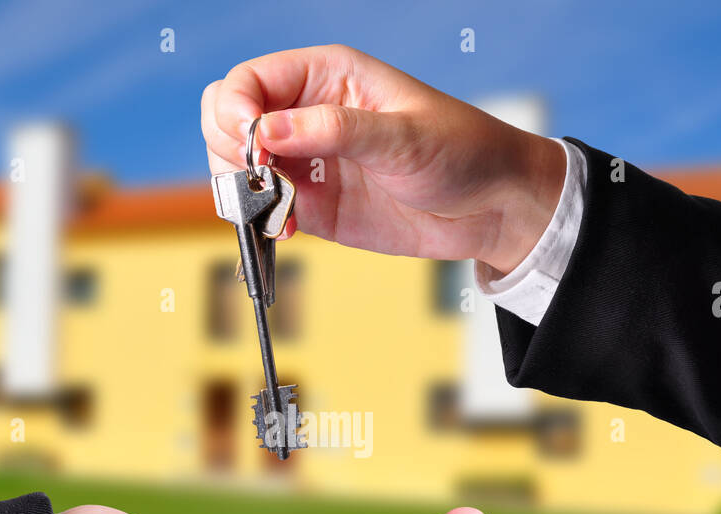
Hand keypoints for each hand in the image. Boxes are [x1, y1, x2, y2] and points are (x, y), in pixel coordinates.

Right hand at [201, 44, 565, 274]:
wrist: (492, 207)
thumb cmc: (462, 151)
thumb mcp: (402, 136)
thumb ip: (333, 130)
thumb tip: (265, 131)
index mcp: (327, 77)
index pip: (250, 81)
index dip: (236, 109)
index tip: (250, 145)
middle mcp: (308, 115)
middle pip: (228, 120)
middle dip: (230, 150)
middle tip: (262, 180)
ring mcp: (307, 162)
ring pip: (238, 168)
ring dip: (241, 190)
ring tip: (278, 209)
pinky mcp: (314, 206)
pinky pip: (264, 210)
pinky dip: (259, 221)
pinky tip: (286, 229)